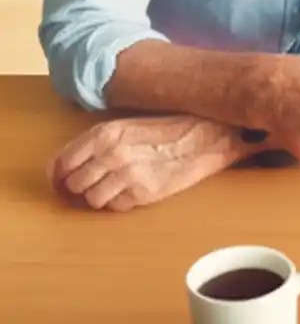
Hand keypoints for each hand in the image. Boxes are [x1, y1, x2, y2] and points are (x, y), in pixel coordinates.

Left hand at [48, 116, 255, 211]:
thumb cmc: (168, 129)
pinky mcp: (143, 192)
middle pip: (75, 184)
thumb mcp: (127, 127)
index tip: (61, 183)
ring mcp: (127, 174)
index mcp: (104, 133)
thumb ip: (95, 144)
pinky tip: (137, 189)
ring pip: (93, 200)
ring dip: (103, 196)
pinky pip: (117, 207)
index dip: (58, 176)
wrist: (206, 137)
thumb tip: (64, 168)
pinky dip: (123, 202)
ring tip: (121, 186)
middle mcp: (112, 153)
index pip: (61, 163)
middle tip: (99, 182)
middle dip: (83, 186)